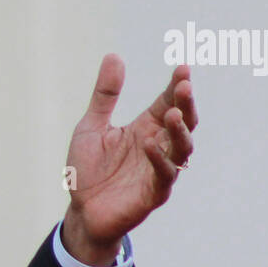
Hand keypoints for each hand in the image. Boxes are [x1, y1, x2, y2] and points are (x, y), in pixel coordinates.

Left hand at [61, 55, 197, 265]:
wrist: (81, 211)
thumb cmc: (88, 169)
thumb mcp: (91, 126)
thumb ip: (105, 95)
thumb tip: (114, 56)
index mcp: (145, 127)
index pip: (168, 102)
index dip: (177, 86)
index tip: (183, 67)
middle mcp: (158, 146)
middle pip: (183, 121)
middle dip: (186, 103)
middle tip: (185, 85)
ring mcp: (159, 169)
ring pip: (182, 147)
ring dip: (180, 130)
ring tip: (174, 113)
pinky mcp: (154, 193)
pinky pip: (164, 174)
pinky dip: (159, 159)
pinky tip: (150, 145)